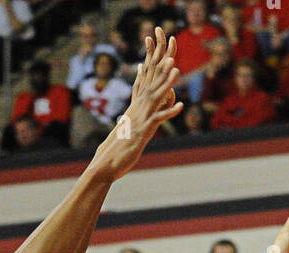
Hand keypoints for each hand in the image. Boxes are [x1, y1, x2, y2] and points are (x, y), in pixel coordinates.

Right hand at [90, 29, 182, 181]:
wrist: (107, 161)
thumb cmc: (117, 147)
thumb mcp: (127, 128)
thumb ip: (132, 117)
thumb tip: (132, 112)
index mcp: (135, 108)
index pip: (145, 85)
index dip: (153, 72)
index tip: (160, 58)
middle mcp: (138, 109)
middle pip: (152, 85)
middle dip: (161, 70)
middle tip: (170, 54)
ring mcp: (141, 118)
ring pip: (156, 96)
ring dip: (167, 83)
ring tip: (177, 70)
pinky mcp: (144, 130)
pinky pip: (159, 119)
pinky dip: (170, 111)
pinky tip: (180, 105)